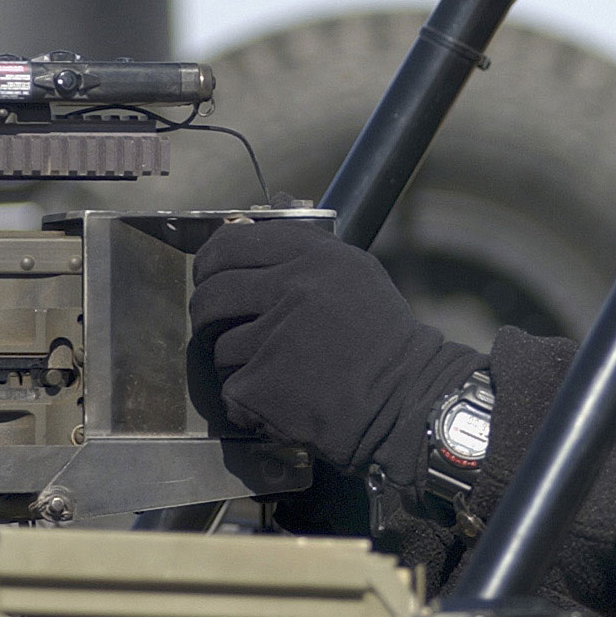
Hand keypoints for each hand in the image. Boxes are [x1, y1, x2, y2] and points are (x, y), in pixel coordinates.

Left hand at [189, 219, 481, 473]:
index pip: (231, 245)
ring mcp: (273, 338)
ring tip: (278, 371)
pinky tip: (282, 399)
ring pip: (219, 347)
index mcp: (313, 256)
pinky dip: (249, 401)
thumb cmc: (382, 339)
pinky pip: (230, 389)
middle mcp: (292, 288)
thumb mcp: (354, 273)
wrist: (407, 400)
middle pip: (212, 295)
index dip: (211, 263)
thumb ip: (304, 248)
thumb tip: (254, 215)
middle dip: (208, 315)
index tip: (211, 277)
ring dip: (239, 362)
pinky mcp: (261, 385)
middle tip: (225, 327)